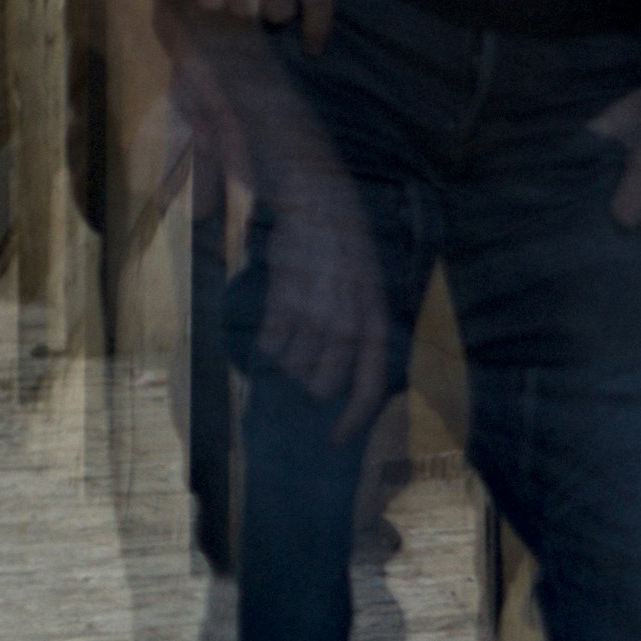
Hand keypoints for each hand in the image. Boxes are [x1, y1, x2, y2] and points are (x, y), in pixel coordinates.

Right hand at [244, 159, 399, 440]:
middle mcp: (347, 324)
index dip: (354, 420)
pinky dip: (266, 340)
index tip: (336, 438)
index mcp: (375, 322)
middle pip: (322, 385)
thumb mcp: (369, 287)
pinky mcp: (283, 303)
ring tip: (292, 327)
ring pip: (291, 366)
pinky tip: (275, 317)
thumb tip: (342, 372)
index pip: (369, 387)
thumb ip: (360, 328)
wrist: (317, 202)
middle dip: (311, 380)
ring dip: (286, 356)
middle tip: (306, 358)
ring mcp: (314, 315)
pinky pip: (267, 345)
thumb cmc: (346, 245)